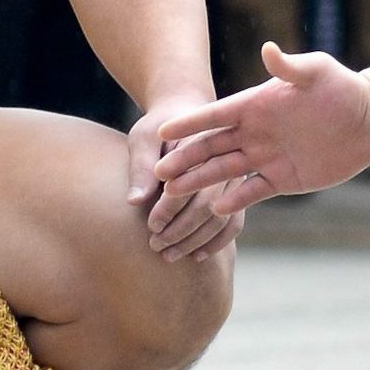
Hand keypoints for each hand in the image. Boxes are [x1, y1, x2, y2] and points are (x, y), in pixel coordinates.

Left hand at [128, 98, 246, 263]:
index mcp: (206, 145)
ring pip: (223, 218)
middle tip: (155, 246)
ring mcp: (235, 180)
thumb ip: (141, 166)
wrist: (184, 113)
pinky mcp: (236, 194)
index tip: (150, 226)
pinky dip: (218, 242)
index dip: (169, 208)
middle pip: (209, 205)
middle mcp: (227, 162)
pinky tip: (198, 256)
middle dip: (181, 230)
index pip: (190, 185)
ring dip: (197, 241)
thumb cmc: (158, 127)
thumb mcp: (143, 138)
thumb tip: (134, 201)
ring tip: (169, 255)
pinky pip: (234, 223)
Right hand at [155, 43, 369, 214]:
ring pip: (225, 170)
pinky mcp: (282, 178)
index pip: (216, 115)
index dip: (191, 123)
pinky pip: (253, 191)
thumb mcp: (317, 72)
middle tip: (159, 173)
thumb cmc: (344, 88)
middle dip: (185, 159)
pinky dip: (236, 200)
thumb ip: (290, 66)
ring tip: (174, 194)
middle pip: (211, 147)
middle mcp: (255, 132)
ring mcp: (266, 156)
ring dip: (200, 181)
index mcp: (256, 105)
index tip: (162, 130)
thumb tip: (267, 48)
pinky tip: (216, 209)